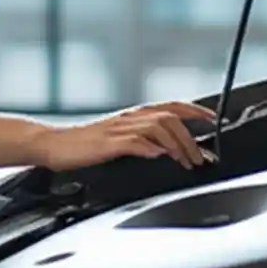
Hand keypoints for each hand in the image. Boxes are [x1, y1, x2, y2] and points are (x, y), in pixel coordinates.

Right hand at [28, 101, 216, 171]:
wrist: (54, 145)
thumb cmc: (85, 144)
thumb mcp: (118, 138)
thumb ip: (142, 139)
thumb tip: (169, 149)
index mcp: (133, 115)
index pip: (171, 106)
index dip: (194, 110)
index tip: (212, 119)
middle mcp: (129, 117)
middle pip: (169, 118)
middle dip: (189, 137)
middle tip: (200, 157)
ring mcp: (118, 129)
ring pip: (156, 127)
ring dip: (176, 145)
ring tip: (185, 161)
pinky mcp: (106, 143)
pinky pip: (133, 142)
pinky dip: (149, 148)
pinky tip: (158, 155)